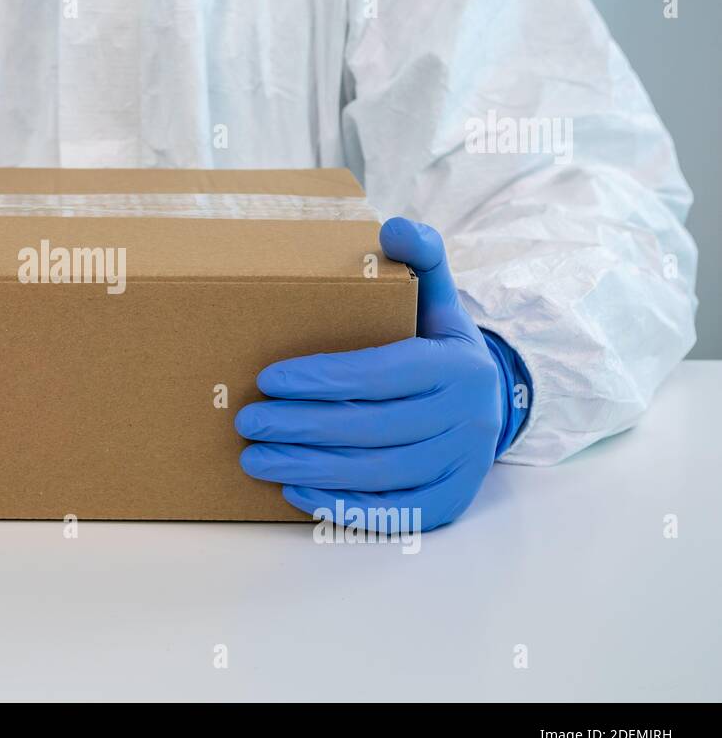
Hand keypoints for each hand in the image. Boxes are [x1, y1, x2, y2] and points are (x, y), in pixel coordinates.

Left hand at [235, 217, 526, 530]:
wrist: (490, 399)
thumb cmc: (439, 344)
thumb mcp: (438, 297)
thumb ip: (419, 256)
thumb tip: (394, 226)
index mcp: (459, 364)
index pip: (381, 373)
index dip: (323, 379)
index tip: (267, 380)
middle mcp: (468, 417)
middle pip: (372, 427)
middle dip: (301, 427)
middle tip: (248, 422)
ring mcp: (463, 464)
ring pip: (376, 472)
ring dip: (308, 468)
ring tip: (254, 459)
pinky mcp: (452, 501)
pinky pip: (391, 510)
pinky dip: (340, 503)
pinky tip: (294, 489)